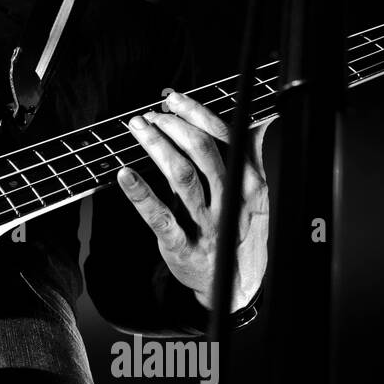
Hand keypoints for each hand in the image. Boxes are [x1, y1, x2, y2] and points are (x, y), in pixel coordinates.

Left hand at [116, 89, 269, 312]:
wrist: (235, 284)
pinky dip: (139, 194)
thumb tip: (259, 119)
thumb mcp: (255, 194)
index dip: (195, 112)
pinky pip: (159, 216)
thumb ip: (252, 155)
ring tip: (138, 128)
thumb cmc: (241, 230)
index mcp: (250, 182)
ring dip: (156, 146)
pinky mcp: (182, 245)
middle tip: (150, 115)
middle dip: (173, 125)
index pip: (224, 136)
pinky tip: (124, 175)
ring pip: (180, 175)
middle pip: (201, 151)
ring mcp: (206, 224)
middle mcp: (230, 200)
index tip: (172, 99)